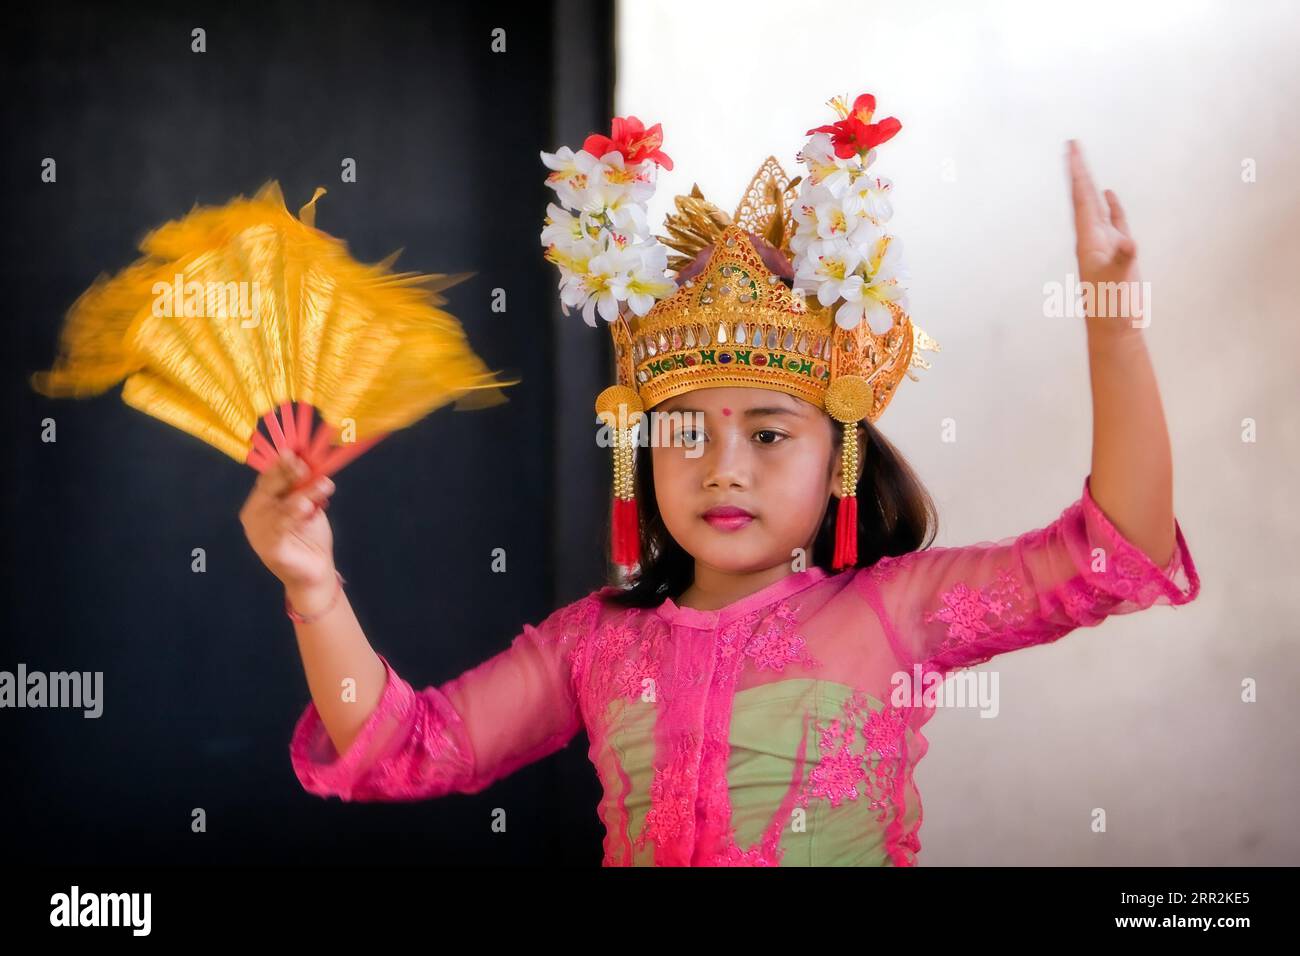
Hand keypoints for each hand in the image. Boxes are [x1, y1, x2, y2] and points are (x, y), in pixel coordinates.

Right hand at [239, 451, 335, 591]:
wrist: (315, 572)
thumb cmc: (310, 536)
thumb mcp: (309, 506)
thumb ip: (306, 487)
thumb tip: (313, 462)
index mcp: (261, 502)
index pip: (268, 478)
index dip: (281, 464)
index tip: (297, 453)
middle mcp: (254, 515)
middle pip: (269, 488)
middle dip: (288, 474)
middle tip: (306, 466)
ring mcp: (259, 533)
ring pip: (282, 506)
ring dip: (304, 494)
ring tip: (324, 485)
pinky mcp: (270, 548)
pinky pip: (282, 528)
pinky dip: (294, 516)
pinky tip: (308, 508)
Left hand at [1067, 139, 1143, 327]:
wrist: (1114, 329)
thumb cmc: (1112, 307)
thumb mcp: (1117, 281)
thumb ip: (1123, 259)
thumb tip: (1128, 243)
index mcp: (1088, 240)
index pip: (1081, 198)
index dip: (1077, 172)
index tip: (1071, 149)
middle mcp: (1092, 238)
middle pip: (1083, 196)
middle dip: (1079, 170)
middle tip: (1072, 144)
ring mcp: (1105, 244)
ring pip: (1096, 206)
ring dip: (1091, 184)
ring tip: (1084, 164)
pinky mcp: (1118, 252)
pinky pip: (1113, 220)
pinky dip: (1111, 205)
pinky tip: (1108, 194)